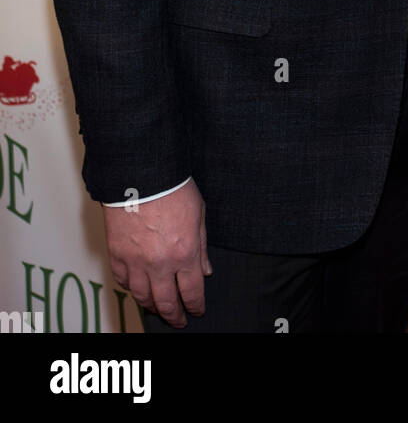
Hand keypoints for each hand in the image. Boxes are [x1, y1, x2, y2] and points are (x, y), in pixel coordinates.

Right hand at [103, 178, 211, 327]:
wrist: (141, 172)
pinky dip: (131, 289)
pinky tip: (137, 290)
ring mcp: (136, 261)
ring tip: (158, 310)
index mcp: (185, 253)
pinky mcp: (116, 254)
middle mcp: (160, 263)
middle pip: (167, 302)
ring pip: (143, 297)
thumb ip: (202, 246)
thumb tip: (205, 270)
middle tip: (179, 321)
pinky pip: (123, 281)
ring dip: (152, 307)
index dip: (196, 305)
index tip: (197, 310)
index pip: (192, 292)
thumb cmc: (173, 187)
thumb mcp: (198, 214)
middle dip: (175, 315)